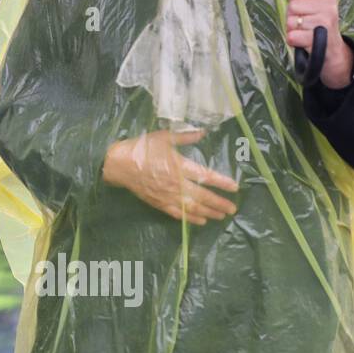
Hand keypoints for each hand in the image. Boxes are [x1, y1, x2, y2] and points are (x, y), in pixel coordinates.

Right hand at [102, 129, 238, 225]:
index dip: (222, 182)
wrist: (118, 164)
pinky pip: (178, 214)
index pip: (206, 176)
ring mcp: (167, 196)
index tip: (235, 187)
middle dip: (220, 203)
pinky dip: (191, 218)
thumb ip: (185, 136)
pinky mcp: (159, 203)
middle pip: (203, 196)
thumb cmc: (141, 148)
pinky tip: (201, 221)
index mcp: (179, 166)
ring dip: (209, 212)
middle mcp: (176, 183)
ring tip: (222, 215)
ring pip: (193, 208)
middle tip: (233, 208)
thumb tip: (203, 132)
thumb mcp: (163, 137)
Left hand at [285, 0, 352, 87]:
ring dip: (293, 29)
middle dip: (292, 16)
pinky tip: (304, 41)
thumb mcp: (319, 4)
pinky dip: (293, 40)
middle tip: (303, 23)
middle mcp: (329, 8)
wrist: (331, 52)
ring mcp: (324, 24)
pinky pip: (292, 36)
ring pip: (290, 21)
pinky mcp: (317, 40)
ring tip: (305, 32)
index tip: (300, 4)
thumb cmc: (320, 26)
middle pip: (292, 5)